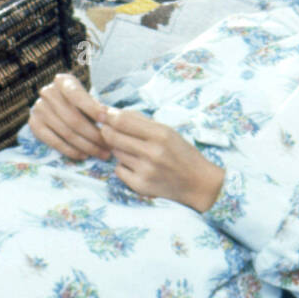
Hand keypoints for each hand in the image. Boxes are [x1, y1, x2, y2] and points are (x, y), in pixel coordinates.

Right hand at [28, 73, 111, 160]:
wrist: (57, 104)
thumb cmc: (78, 101)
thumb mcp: (87, 97)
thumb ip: (96, 107)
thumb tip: (110, 120)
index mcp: (63, 81)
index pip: (77, 96)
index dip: (92, 108)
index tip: (106, 119)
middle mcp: (48, 93)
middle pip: (73, 119)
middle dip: (94, 135)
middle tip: (109, 147)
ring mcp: (39, 109)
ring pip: (66, 133)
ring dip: (87, 146)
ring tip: (101, 154)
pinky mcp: (34, 125)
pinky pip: (55, 142)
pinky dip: (71, 151)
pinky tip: (84, 155)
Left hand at [96, 108, 225, 211]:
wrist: (197, 183)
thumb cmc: (182, 153)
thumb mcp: (168, 131)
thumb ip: (142, 122)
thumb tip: (114, 112)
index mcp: (161, 134)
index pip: (124, 121)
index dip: (108, 115)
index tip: (101, 112)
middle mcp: (152, 152)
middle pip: (114, 136)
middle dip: (106, 130)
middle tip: (107, 128)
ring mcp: (145, 170)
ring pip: (115, 152)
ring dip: (117, 148)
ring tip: (132, 149)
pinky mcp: (140, 185)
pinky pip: (119, 170)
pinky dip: (123, 165)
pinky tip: (136, 165)